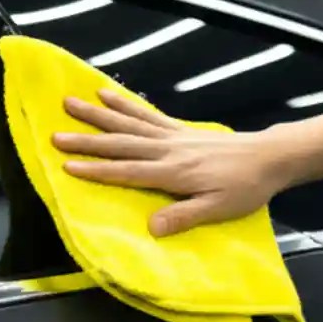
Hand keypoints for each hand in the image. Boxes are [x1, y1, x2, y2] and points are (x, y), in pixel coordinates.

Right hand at [51, 89, 290, 236]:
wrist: (268, 158)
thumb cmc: (244, 188)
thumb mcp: (218, 209)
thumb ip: (184, 216)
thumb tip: (150, 227)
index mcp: (172, 172)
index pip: (127, 172)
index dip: (96, 170)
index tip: (67, 166)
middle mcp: (166, 150)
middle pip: (120, 144)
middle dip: (86, 140)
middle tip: (55, 135)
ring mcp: (170, 136)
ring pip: (127, 124)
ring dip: (97, 114)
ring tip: (70, 103)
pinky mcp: (177, 129)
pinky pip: (145, 114)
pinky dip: (124, 104)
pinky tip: (106, 94)